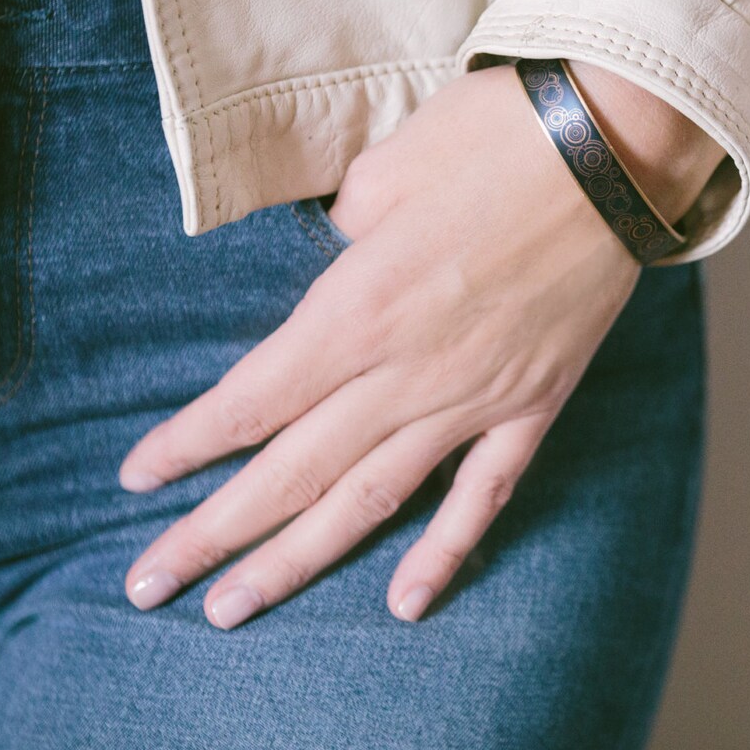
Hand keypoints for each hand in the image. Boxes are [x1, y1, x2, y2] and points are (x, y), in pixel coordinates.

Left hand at [118, 63, 708, 628]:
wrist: (613, 147)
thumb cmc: (490, 139)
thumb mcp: (384, 172)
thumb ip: (341, 235)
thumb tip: (333, 263)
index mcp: (358, 307)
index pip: (252, 399)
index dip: (188, 445)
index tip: (136, 478)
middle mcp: (406, 370)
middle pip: (291, 469)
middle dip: (211, 532)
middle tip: (146, 584)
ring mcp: (472, 398)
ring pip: (370, 499)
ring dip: (297, 560)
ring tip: (232, 610)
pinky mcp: (532, 403)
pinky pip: (483, 494)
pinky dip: (445, 553)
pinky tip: (404, 605)